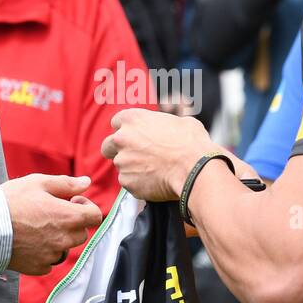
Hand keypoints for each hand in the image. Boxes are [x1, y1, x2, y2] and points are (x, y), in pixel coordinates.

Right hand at [1, 174, 103, 275]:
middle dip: (72, 223)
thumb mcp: (38, 183)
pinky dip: (44, 253)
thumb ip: (66, 183)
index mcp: (69, 217)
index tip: (72, 201)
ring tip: (37, 228)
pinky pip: (50, 262)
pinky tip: (29, 242)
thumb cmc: (11, 200)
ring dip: (59, 239)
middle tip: (51, 213)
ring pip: (65, 248)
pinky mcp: (38, 267)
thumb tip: (86, 182)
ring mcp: (52, 255)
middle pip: (81, 233)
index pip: (95, 216)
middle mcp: (64, 239)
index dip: (86, 207)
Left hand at [101, 108, 221, 201]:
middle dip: (118, 151)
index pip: (116, 122)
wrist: (195, 169)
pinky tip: (155, 182)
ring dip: (132, 168)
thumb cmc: (191, 143)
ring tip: (154, 171)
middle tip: (135, 156)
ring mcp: (122, 162)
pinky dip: (139, 183)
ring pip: (121, 166)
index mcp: (132, 119)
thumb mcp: (181, 122)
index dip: (125, 130)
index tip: (134, 137)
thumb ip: (164, 123)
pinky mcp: (127, 182)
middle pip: (108, 145)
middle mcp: (121, 139)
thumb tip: (170, 126)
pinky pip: (129, 183)